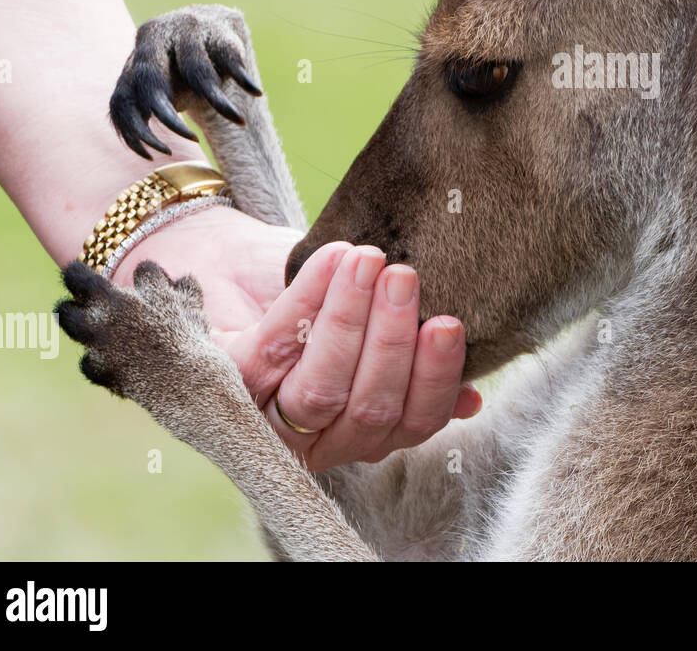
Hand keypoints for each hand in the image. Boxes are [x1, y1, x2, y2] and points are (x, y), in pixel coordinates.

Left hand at [112, 205, 479, 470]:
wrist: (228, 259)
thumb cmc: (316, 291)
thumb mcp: (373, 324)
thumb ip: (413, 360)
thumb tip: (471, 399)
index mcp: (363, 430)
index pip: (413, 423)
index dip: (436, 380)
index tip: (449, 324)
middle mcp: (316, 439)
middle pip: (370, 411)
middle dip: (394, 343)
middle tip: (404, 277)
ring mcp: (266, 417)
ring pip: (322, 391)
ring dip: (352, 322)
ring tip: (370, 261)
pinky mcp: (225, 381)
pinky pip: (276, 347)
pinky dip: (309, 299)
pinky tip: (332, 258)